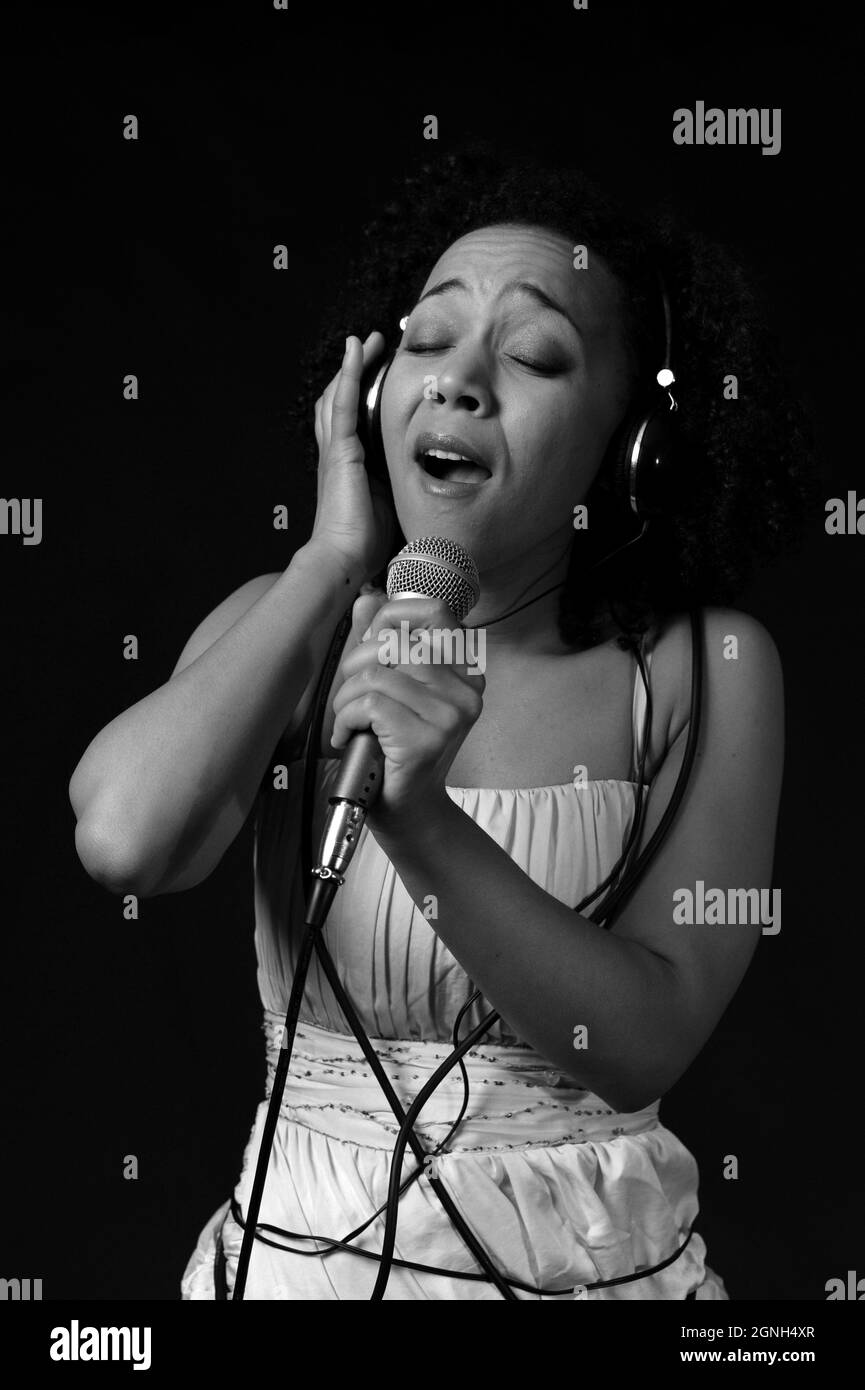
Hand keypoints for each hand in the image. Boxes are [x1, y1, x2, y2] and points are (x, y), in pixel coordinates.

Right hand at [309, 332, 398, 582]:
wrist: (344, 560)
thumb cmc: (364, 546)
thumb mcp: (389, 509)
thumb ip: (398, 492)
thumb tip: (424, 492)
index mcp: (347, 469)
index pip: (349, 423)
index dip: (358, 397)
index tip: (374, 378)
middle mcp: (336, 455)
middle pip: (339, 402)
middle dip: (354, 373)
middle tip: (371, 348)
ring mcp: (336, 450)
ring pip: (339, 395)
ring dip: (353, 365)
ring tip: (366, 341)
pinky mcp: (341, 451)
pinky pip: (344, 403)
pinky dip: (350, 373)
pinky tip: (357, 349)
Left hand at [330, 592, 485, 830]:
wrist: (409, 811)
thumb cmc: (397, 749)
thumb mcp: (393, 690)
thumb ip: (382, 643)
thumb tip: (367, 599)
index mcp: (465, 671)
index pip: (434, 612)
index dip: (391, 616)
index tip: (370, 642)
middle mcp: (466, 690)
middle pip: (394, 642)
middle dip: (355, 664)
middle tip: (350, 696)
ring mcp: (450, 715)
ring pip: (375, 674)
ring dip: (345, 698)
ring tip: (347, 721)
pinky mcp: (427, 738)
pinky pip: (369, 703)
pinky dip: (346, 719)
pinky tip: (348, 737)